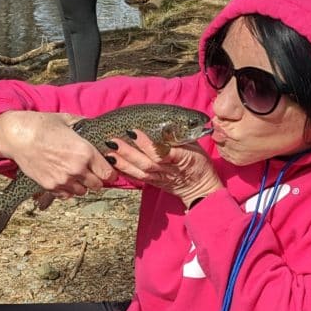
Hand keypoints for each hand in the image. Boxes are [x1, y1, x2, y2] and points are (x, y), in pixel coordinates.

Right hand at [0, 111, 114, 198]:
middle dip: (97, 179)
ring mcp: (63, 180)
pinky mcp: (50, 186)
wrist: (17, 136)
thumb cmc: (42, 125)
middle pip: (97, 185)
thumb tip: (95, 125)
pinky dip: (67, 190)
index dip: (110, 172)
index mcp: (85, 152)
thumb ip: (85, 125)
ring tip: (76, 175)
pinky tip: (64, 179)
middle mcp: (77, 169)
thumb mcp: (67, 120)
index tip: (108, 171)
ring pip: (82, 192)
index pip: (108, 173)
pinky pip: (66, 195)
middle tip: (92, 173)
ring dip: (82, 185)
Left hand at [104, 132, 222, 208]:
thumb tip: (166, 122)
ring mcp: (160, 178)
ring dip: (123, 163)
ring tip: (109, 153)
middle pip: (146, 163)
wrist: (201, 189)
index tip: (134, 132)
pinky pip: (139, 178)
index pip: (162, 152)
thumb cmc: (199, 163)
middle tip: (113, 141)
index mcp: (181, 158)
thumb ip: (180, 136)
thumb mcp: (195, 147)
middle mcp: (169, 170)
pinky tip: (114, 165)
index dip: (146, 144)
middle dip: (128, 153)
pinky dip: (126, 172)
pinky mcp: (155, 183)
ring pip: (140, 172)